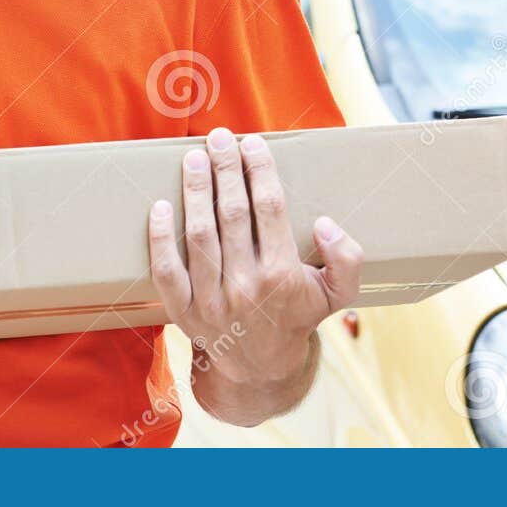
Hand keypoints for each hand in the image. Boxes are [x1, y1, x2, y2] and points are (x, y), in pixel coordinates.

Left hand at [147, 127, 363, 384]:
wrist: (261, 368)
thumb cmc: (298, 316)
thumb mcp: (338, 294)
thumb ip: (347, 258)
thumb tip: (326, 223)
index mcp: (282, 274)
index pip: (270, 208)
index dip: (260, 170)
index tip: (253, 143)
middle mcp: (246, 285)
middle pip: (232, 214)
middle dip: (226, 170)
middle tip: (219, 137)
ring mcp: (211, 300)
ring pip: (200, 235)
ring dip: (196, 192)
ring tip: (194, 159)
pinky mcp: (184, 312)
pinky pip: (167, 271)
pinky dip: (160, 239)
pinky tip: (160, 206)